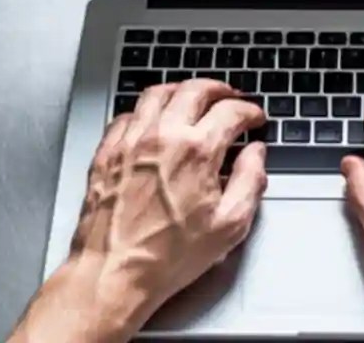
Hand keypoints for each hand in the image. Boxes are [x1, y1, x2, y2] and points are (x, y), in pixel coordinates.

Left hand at [8, 80, 266, 342]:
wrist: (114, 273)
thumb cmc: (166, 257)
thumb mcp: (229, 226)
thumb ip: (250, 182)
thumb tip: (256, 156)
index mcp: (196, 151)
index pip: (231, 111)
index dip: (249, 111)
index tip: (254, 118)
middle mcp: (163, 137)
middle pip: (194, 90)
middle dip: (219, 90)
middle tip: (229, 97)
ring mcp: (130, 141)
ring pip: (158, 93)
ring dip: (181, 90)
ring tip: (192, 97)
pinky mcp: (107, 152)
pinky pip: (127, 115)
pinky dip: (146, 111)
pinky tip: (153, 121)